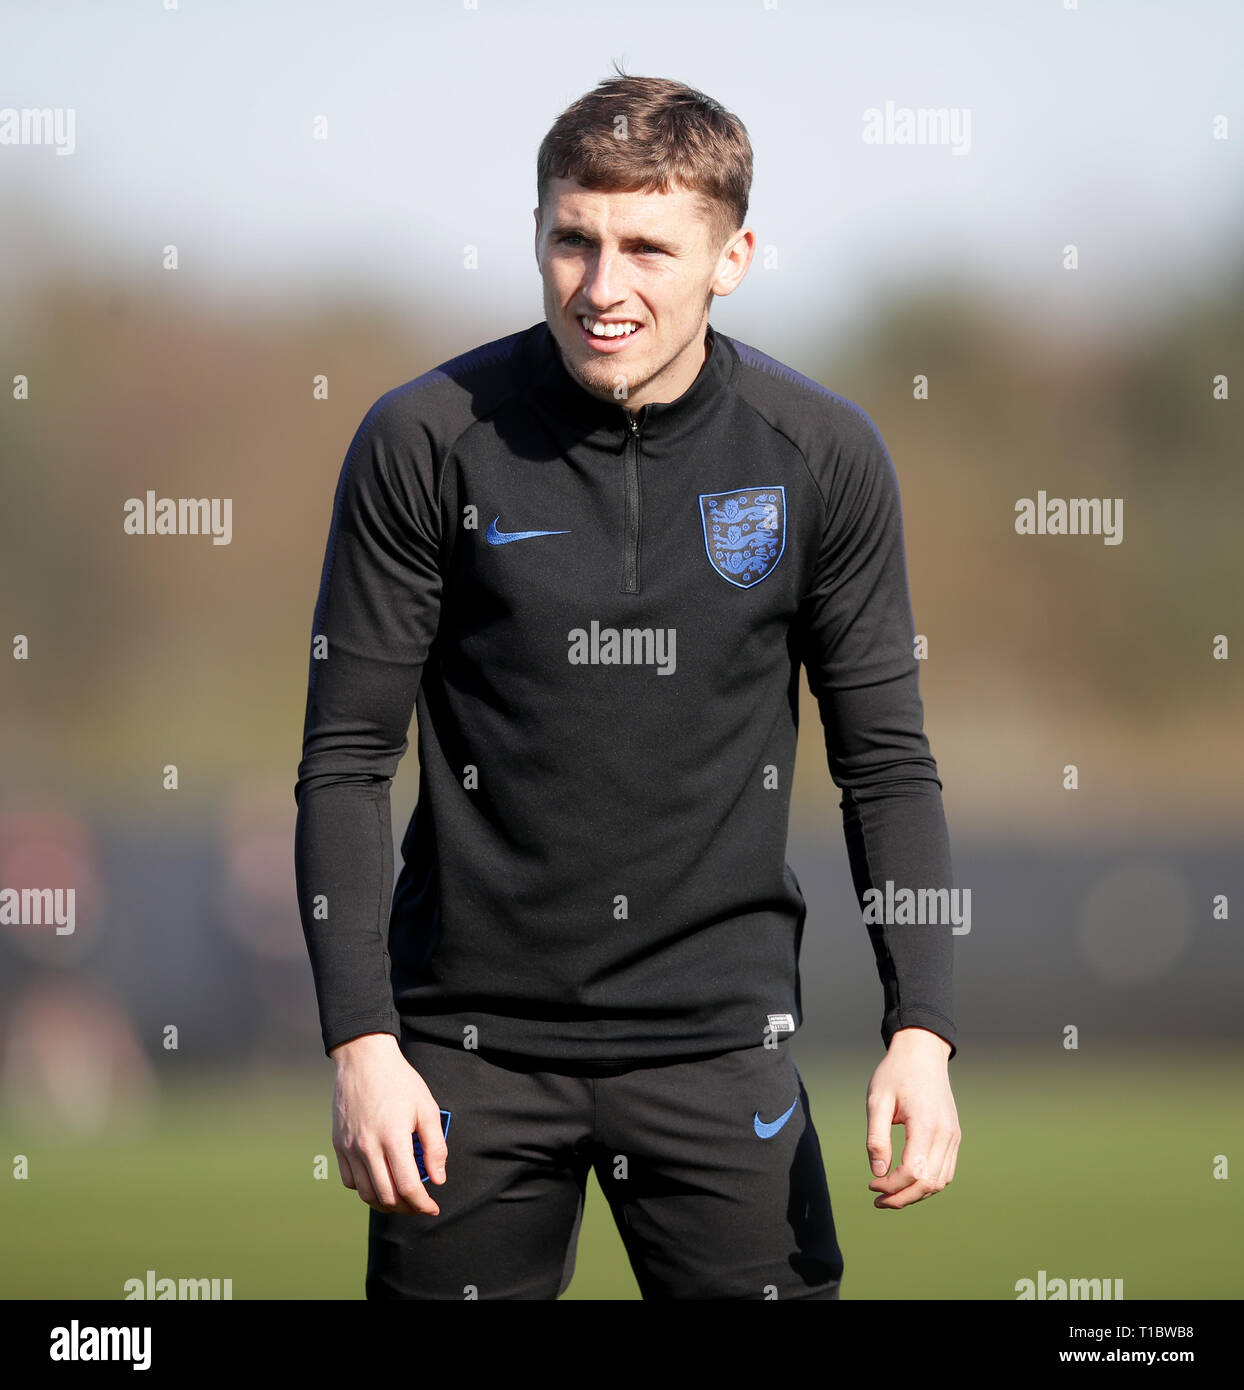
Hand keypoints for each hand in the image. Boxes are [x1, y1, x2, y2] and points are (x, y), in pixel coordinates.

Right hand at [329, 1032, 446, 1215]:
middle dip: (407, 1208)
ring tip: (401, 1199)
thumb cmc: (400, 1081)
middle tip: (420, 1205)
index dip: (422, 1204)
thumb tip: (438, 1179)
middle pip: (386, 1197)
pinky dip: (366, 1189)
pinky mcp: (338, 1144)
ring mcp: (350, 1147)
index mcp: (393, 1138)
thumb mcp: (426, 1108)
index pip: (408, 1187)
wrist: (364, 1060)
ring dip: (385, 1204)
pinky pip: (350, 1181)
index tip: (433, 1207)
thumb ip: (435, 1146)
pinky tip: (379, 1182)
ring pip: (366, 1194)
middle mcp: (368, 1147)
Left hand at [865, 1026, 959, 1209]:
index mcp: (926, 1123)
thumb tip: (878, 1173)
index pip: (913, 1171)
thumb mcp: (877, 1100)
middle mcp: (946, 1133)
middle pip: (929, 1183)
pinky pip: (946, 1171)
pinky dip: (928, 1183)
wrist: (922, 1053)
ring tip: (890, 1194)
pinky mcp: (954, 1136)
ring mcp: (954, 1136)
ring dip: (916, 1194)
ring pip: (940, 1181)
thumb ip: (877, 1138)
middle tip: (878, 1200)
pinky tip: (907, 1181)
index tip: (871, 1185)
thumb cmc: (895, 1074)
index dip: (891, 1186)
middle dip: (902, 1198)